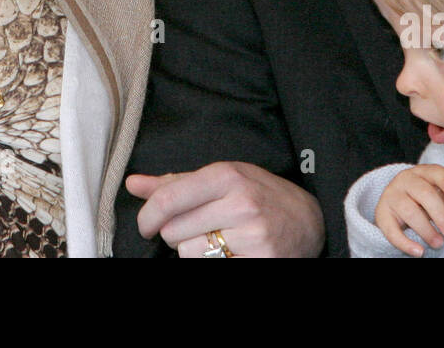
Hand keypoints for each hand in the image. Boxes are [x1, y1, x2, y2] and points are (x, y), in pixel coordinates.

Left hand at [125, 162, 324, 256]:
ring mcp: (252, 234)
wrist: (310, 220)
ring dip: (196, 252)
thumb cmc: (259, 195)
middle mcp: (239, 202)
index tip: (145, 226)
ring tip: (219, 240)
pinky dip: (215, 263)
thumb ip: (176, 182)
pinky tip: (231, 253)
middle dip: (178, 234)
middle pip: (174, 231)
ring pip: (189, 254)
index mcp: (226, 175)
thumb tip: (133, 184)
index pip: (169, 198)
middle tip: (200, 228)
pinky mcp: (259, 260)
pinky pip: (212, 268)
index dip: (147, 216)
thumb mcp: (223, 178)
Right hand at [375, 164, 443, 256]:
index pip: (434, 172)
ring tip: (439, 243)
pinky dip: (405, 242)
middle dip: (439, 213)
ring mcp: (391, 196)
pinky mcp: (382, 215)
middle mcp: (405, 181)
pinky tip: (419, 252)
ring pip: (408, 211)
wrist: (394, 205)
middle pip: (423, 193)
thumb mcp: (443, 200)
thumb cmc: (424, 200)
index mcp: (423, 173)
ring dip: (425, 230)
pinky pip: (391, 229)